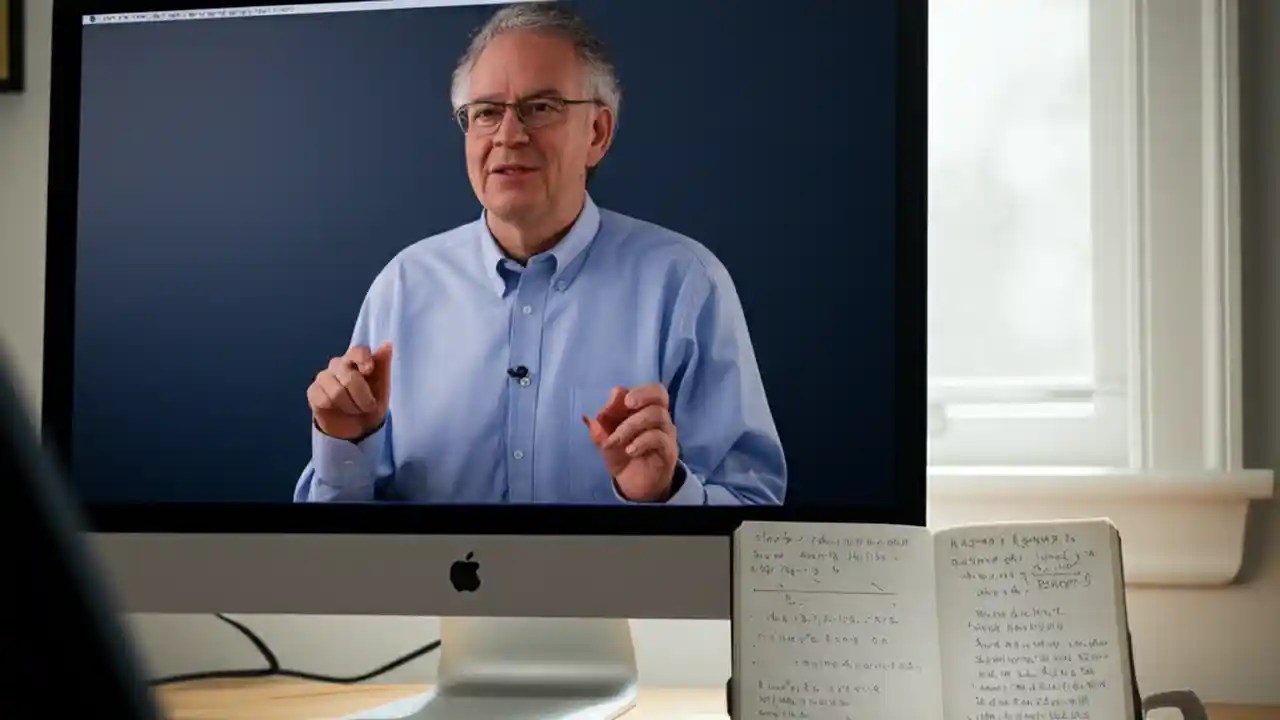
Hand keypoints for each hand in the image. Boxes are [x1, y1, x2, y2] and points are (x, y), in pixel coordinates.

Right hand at [307, 342, 392, 440]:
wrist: (358, 427)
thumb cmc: (371, 403)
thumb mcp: (383, 388)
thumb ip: (383, 366)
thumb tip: (388, 344)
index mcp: (356, 360)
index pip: (357, 351)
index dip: (363, 359)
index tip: (369, 370)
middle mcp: (338, 364)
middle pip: (349, 378)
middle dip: (363, 398)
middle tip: (368, 407)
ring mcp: (323, 377)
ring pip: (337, 392)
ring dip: (351, 407)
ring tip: (354, 410)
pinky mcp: (313, 392)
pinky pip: (324, 400)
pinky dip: (336, 410)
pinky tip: (338, 410)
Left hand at [582, 383, 678, 502]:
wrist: (634, 485)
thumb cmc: (621, 456)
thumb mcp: (605, 442)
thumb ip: (599, 429)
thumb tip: (588, 417)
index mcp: (643, 409)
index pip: (644, 390)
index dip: (628, 393)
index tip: (610, 406)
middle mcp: (658, 417)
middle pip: (659, 393)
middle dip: (642, 394)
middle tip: (627, 403)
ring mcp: (666, 433)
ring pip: (656, 415)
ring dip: (631, 425)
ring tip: (615, 441)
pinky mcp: (669, 450)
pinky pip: (659, 438)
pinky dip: (642, 441)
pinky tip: (629, 450)